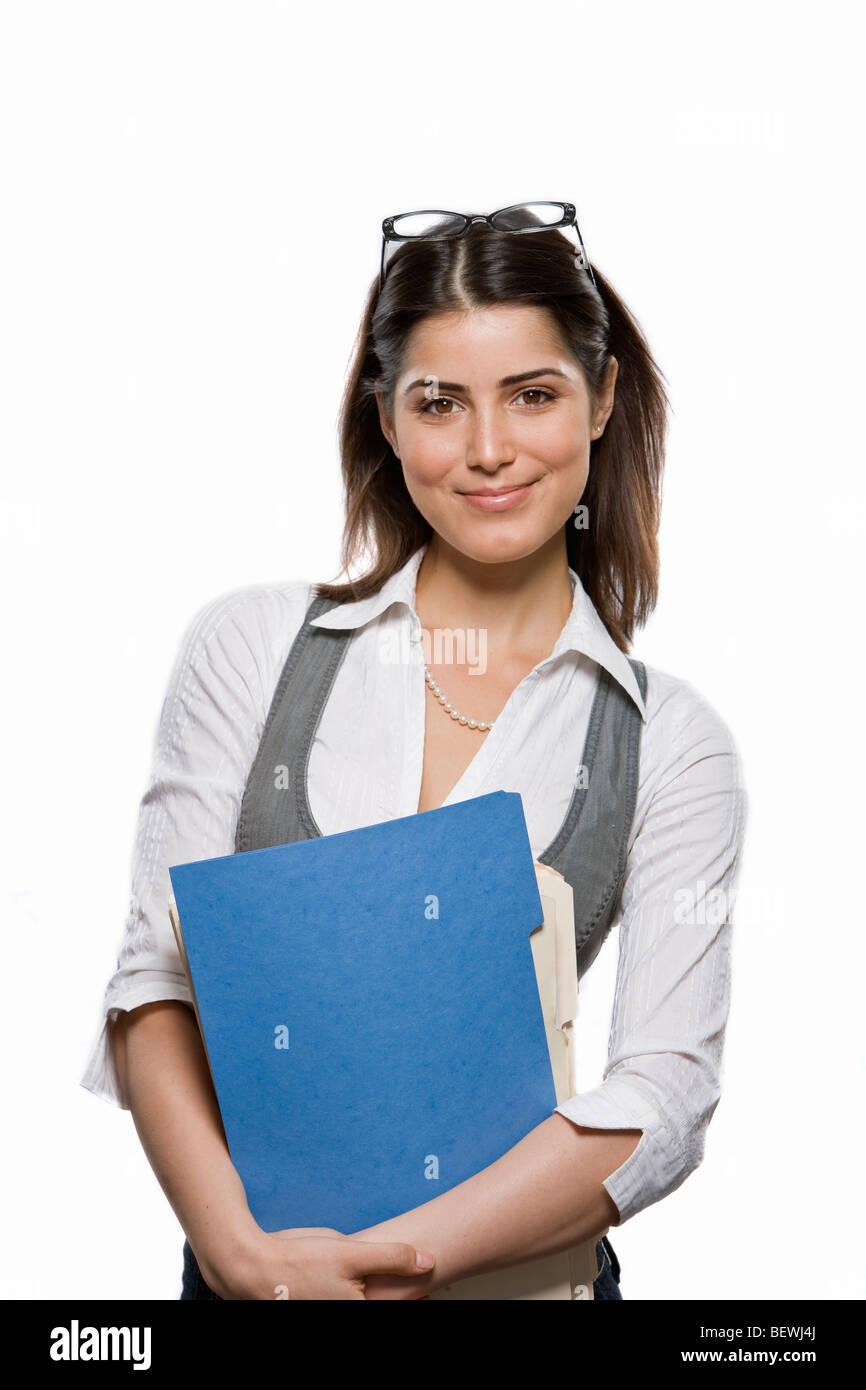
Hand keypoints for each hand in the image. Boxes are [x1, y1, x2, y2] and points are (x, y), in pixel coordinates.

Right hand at [198, 1227, 435, 1299]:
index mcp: (358, 1311)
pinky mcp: (316, 1305)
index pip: (398, 1306)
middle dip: (395, 1293)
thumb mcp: (350, 1253)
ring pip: (363, 1300)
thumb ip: (392, 1258)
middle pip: (381, 1302)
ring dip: (376, 1291)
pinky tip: (349, 1280)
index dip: (414, 1297)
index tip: (426, 1290)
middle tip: (411, 1284)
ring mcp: (328, 1311)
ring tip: (374, 1278)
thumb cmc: (299, 1261)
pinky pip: (345, 1300)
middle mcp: (345, 1315)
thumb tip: (429, 1261)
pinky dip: (355, 1292)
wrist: (251, 1268)